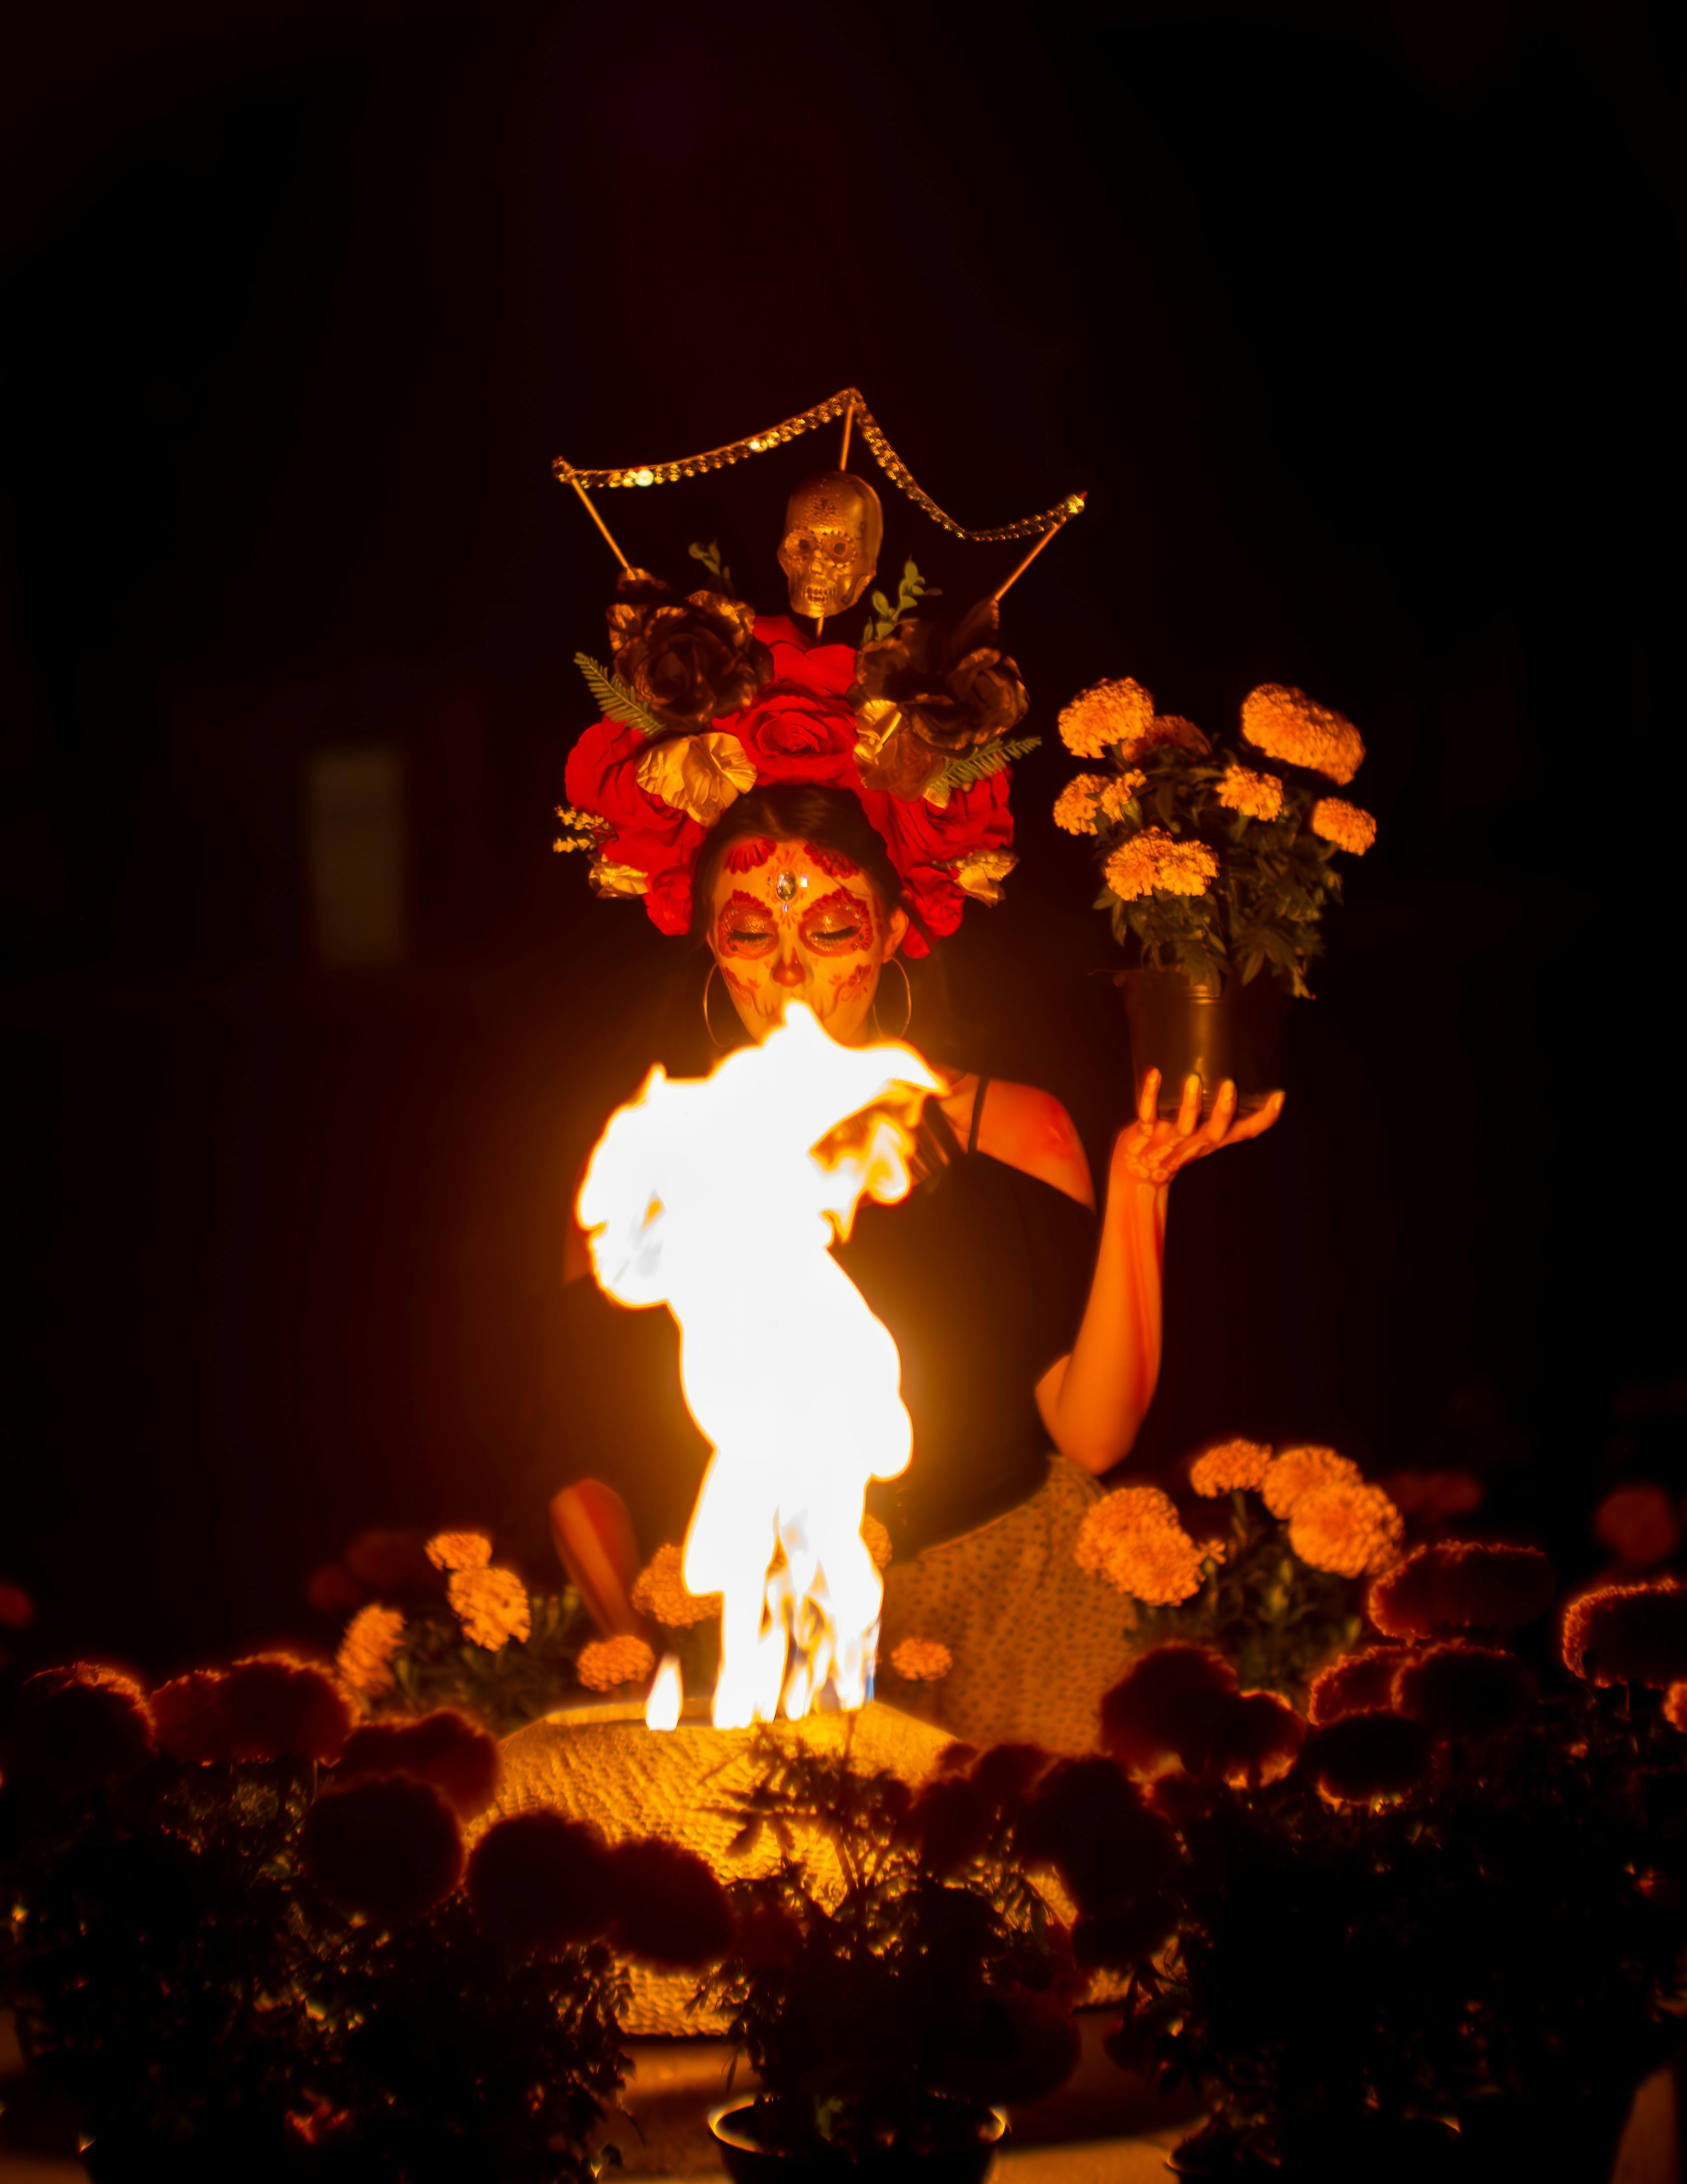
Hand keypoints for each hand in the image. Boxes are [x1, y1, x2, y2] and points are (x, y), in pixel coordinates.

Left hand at [1111, 1069, 1284, 1188]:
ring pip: (1184, 1126)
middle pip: (1216, 1132)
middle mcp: (1194, 1141)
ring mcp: (1169, 1139)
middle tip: (1230, 1085)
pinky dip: (1149, 1095)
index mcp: (1213, 1139)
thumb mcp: (1203, 1131)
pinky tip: (1154, 1073)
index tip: (1279, 1096)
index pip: (1246, 1132)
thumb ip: (1220, 1112)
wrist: (1138, 1172)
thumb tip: (1241, 1076)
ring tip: (1193, 1079)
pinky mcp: (1144, 1133)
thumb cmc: (1176, 1144)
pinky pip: (1147, 1115)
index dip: (1264, 1118)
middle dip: (1224, 1111)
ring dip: (1189, 1103)